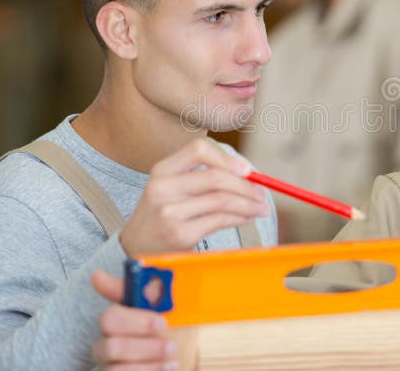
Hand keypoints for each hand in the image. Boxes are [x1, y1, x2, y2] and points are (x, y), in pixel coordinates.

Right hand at [92, 270, 177, 369]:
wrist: (186, 355)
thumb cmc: (173, 329)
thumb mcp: (166, 305)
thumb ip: (142, 290)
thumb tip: (105, 273)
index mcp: (118, 319)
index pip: (109, 318)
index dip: (136, 321)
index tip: (162, 322)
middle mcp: (107, 343)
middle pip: (111, 347)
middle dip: (146, 347)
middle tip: (172, 345)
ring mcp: (109, 365)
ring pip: (117, 369)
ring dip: (151, 364)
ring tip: (172, 358)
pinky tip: (167, 368)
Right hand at [120, 137, 268, 255]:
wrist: (136, 249)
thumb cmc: (163, 214)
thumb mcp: (172, 188)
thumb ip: (203, 176)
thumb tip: (250, 174)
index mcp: (162, 170)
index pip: (198, 149)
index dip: (227, 158)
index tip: (247, 171)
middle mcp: (162, 187)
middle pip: (216, 177)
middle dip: (247, 186)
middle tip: (263, 194)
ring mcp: (169, 212)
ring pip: (221, 199)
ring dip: (248, 204)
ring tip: (260, 208)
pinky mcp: (179, 234)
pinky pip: (219, 220)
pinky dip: (239, 217)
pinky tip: (245, 218)